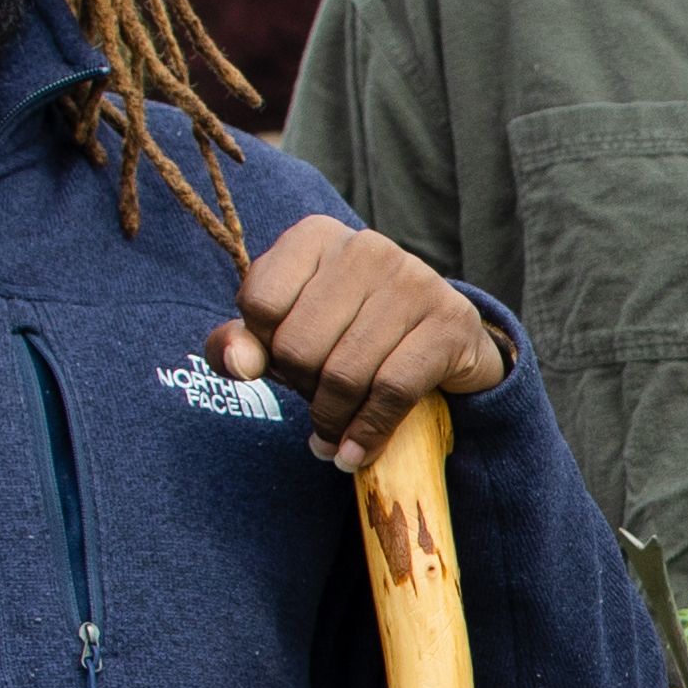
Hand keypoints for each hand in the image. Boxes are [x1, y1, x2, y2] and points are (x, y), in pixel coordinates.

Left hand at [219, 210, 509, 471]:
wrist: (442, 345)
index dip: (265, 349)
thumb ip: (244, 343)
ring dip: (332, 421)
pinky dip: (368, 432)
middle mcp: (365, 246)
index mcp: (316, 236)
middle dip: (302, 389)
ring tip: (331, 434)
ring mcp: (413, 279)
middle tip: (317, 399)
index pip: (259, 303)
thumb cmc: (350, 335)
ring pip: (344, 374)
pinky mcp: (449, 320)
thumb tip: (238, 362)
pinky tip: (355, 451)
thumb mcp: (287, 333)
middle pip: (298, 345)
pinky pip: (392, 390)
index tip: (289, 361)